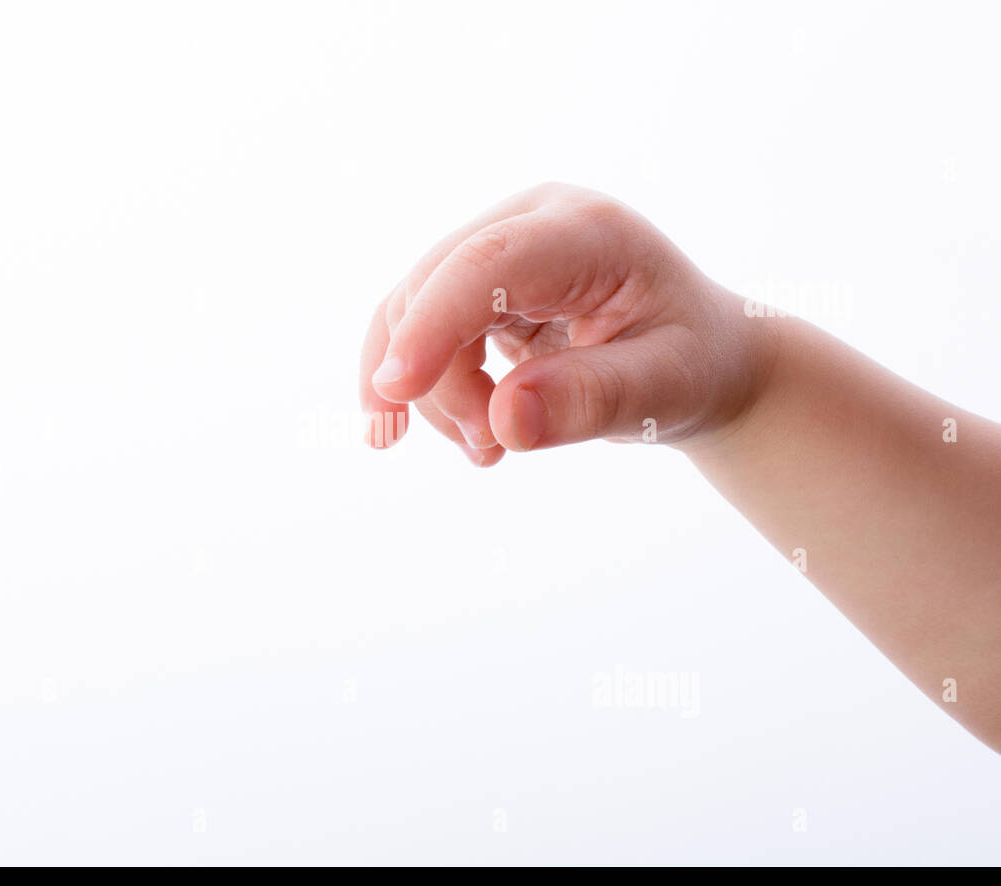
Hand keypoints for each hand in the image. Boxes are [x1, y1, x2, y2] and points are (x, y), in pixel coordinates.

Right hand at [359, 183, 778, 464]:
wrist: (703, 357)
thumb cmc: (694, 364)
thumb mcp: (666, 388)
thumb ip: (593, 399)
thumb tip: (505, 419)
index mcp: (586, 232)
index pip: (485, 263)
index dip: (432, 323)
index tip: (395, 390)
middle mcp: (531, 222)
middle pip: (433, 289)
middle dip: (438, 382)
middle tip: (488, 450)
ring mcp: (499, 246)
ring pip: (411, 313)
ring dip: (430, 394)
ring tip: (487, 449)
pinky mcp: (478, 283)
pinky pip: (415, 328)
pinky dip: (420, 387)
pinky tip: (458, 433)